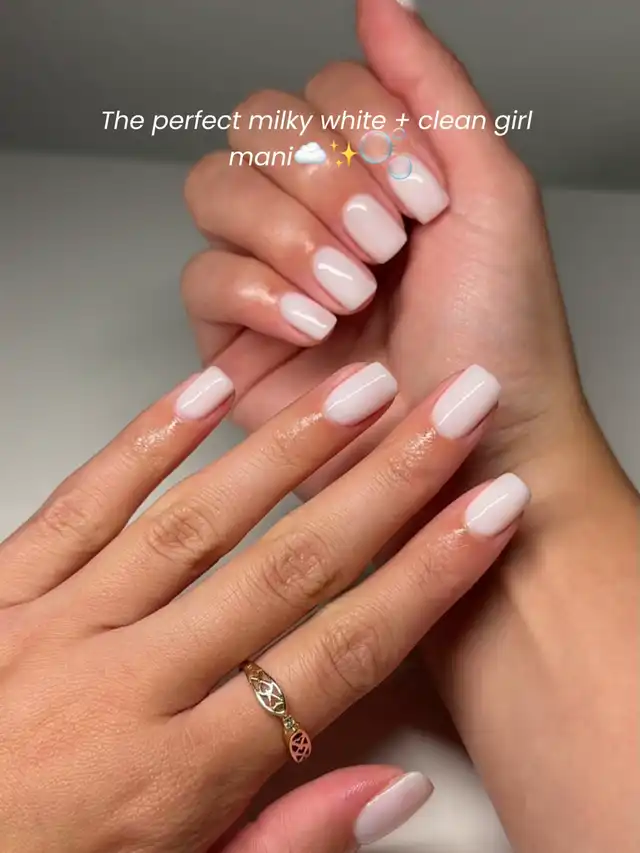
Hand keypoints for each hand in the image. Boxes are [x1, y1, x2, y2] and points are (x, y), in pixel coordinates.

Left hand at [0, 360, 528, 850]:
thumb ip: (285, 839)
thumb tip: (392, 788)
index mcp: (174, 778)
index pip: (337, 658)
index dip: (425, 579)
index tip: (484, 513)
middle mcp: (121, 690)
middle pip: (287, 570)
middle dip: (387, 483)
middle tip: (451, 414)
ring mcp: (54, 629)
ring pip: (195, 520)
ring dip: (288, 448)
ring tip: (360, 387)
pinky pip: (82, 500)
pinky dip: (150, 437)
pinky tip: (209, 390)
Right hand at [182, 0, 584, 496]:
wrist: (476, 446)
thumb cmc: (501, 339)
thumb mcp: (492, 194)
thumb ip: (434, 91)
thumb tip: (383, 1)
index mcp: (376, 173)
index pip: (323, 92)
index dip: (365, 129)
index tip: (426, 199)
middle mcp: (316, 212)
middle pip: (257, 126)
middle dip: (322, 177)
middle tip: (385, 242)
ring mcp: (271, 270)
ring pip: (215, 189)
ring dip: (288, 231)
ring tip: (352, 292)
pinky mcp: (235, 334)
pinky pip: (202, 276)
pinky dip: (258, 289)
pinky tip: (314, 325)